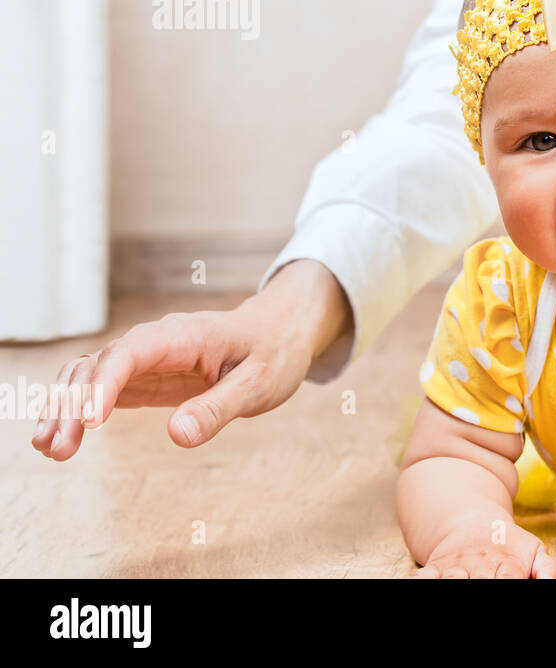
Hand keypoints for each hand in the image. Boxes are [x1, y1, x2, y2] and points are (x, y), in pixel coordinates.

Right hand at [31, 260, 350, 459]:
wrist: (280, 331)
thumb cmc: (273, 353)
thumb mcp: (259, 384)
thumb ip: (219, 408)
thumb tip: (178, 436)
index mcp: (182, 336)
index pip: (129, 353)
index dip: (104, 384)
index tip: (90, 421)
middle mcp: (154, 341)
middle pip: (98, 366)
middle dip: (73, 404)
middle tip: (57, 449)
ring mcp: (144, 358)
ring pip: (88, 376)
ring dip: (64, 408)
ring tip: (49, 449)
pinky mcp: (142, 376)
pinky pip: (98, 387)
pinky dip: (76, 409)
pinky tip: (61, 438)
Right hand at [415, 515, 555, 578]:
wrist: (473, 522)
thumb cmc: (508, 545)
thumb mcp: (534, 552)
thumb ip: (548, 570)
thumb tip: (555, 583)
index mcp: (508, 563)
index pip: (509, 579)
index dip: (510, 584)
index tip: (510, 587)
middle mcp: (480, 564)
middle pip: (479, 582)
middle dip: (481, 587)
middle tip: (482, 589)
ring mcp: (456, 565)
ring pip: (452, 580)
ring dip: (453, 584)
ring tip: (457, 587)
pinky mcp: (435, 565)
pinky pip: (425, 575)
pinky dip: (423, 580)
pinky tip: (425, 582)